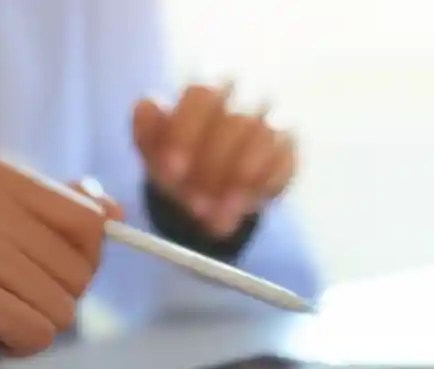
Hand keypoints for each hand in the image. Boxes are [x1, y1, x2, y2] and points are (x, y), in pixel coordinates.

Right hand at [0, 157, 121, 368]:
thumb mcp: (10, 236)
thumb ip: (63, 216)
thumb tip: (115, 210)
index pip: (91, 220)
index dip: (76, 261)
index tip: (28, 267)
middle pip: (83, 266)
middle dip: (53, 296)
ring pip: (65, 305)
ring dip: (33, 322)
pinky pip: (40, 333)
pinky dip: (19, 346)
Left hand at [132, 83, 295, 238]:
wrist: (205, 191)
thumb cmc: (178, 162)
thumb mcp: (154, 151)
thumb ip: (147, 129)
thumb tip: (146, 105)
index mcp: (205, 88)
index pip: (202, 93)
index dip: (187, 132)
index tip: (173, 171)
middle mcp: (243, 96)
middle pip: (237, 118)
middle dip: (213, 166)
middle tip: (195, 204)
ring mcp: (270, 120)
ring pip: (263, 140)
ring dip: (237, 182)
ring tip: (216, 215)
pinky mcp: (287, 149)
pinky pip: (283, 163)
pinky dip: (261, 188)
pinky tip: (241, 208)